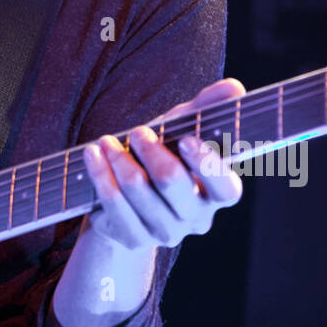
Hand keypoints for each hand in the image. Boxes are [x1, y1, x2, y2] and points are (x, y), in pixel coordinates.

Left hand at [81, 77, 244, 251]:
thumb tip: (234, 87)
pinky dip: (100, 175)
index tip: (185, 139)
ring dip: (118, 159)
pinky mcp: (134, 239)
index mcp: (217, 192)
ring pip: (138, 190)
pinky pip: (113, 204)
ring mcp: (165, 232)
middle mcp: (196, 218)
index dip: (206, 164)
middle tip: (137, 132)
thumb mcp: (182, 130)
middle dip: (151, 151)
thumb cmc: (162, 157)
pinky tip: (93, 156)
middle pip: (173, 183)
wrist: (127, 199)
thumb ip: (205, 110)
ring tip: (104, 141)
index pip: (225, 187)